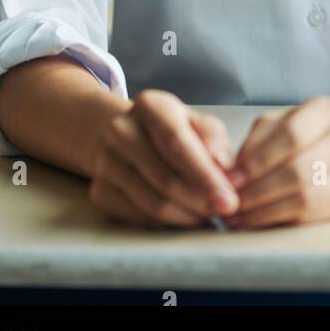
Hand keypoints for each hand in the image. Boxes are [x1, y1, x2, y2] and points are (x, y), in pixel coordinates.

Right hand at [87, 89, 240, 228]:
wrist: (125, 136)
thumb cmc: (172, 130)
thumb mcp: (197, 122)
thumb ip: (213, 139)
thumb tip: (223, 167)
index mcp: (149, 105)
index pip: (177, 143)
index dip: (205, 175)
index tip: (229, 200)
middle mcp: (120, 130)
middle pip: (165, 179)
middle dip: (201, 202)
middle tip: (225, 213)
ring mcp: (105, 162)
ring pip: (153, 204)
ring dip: (187, 217)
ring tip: (209, 217)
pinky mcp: (99, 191)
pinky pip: (139, 218)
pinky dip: (167, 225)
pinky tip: (185, 219)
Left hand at [221, 95, 329, 228]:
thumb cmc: (308, 132)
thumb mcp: (283, 121)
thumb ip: (257, 140)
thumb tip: (228, 172)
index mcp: (327, 111)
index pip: (291, 136)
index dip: (257, 160)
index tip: (228, 179)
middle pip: (298, 171)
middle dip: (257, 191)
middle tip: (228, 203)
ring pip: (305, 198)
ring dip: (265, 212)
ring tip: (237, 217)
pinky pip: (312, 216)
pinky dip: (279, 221)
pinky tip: (257, 222)